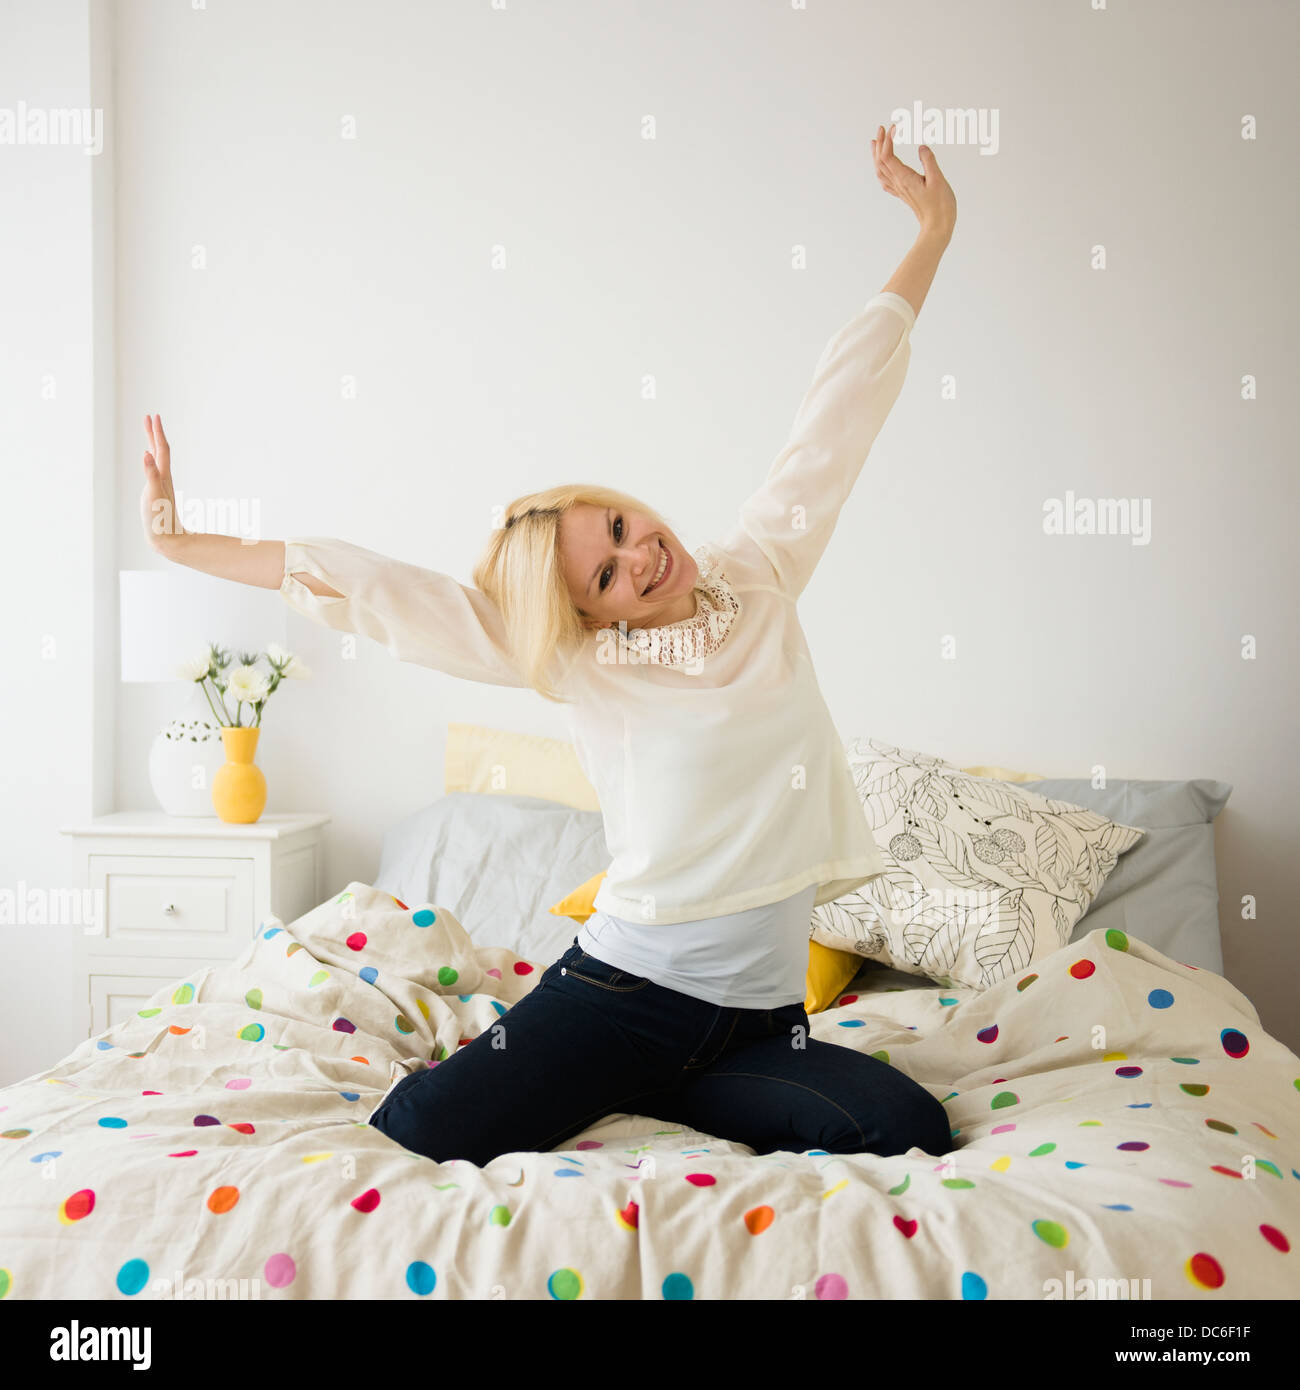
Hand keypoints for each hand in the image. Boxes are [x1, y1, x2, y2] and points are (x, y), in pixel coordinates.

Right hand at [140, 413, 186, 551]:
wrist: (167, 538)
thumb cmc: (160, 518)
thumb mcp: (153, 494)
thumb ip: (150, 473)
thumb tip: (146, 453)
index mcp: (163, 475)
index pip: (161, 448)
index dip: (157, 432)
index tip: (154, 416)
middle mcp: (163, 477)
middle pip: (160, 450)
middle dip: (154, 433)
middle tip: (149, 417)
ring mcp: (160, 484)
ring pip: (157, 459)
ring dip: (153, 444)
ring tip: (149, 432)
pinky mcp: (156, 493)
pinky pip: (153, 471)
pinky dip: (150, 461)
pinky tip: (147, 459)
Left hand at [872, 123, 956, 239]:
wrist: (937, 227)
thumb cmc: (940, 205)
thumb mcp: (937, 180)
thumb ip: (929, 161)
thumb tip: (921, 147)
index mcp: (904, 178)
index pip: (888, 156)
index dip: (888, 140)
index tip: (895, 127)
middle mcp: (898, 184)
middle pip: (881, 161)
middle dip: (880, 143)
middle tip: (882, 128)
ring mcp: (900, 190)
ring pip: (881, 171)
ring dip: (877, 156)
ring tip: (876, 143)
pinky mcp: (904, 194)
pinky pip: (887, 181)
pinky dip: (881, 170)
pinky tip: (883, 168)